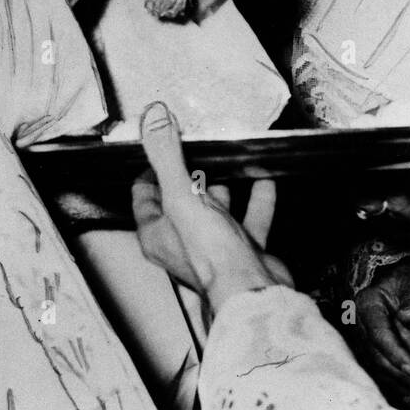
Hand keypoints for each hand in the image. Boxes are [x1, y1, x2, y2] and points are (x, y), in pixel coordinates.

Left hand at [131, 101, 291, 312]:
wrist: (253, 291)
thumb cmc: (211, 255)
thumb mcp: (182, 196)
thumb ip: (167, 157)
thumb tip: (152, 118)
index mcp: (157, 233)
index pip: (144, 196)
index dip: (151, 171)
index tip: (162, 147)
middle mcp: (182, 243)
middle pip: (181, 203)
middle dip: (191, 176)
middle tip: (198, 150)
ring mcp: (213, 249)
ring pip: (216, 212)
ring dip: (224, 189)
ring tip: (232, 164)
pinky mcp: (242, 252)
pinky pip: (249, 221)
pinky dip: (257, 200)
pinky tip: (265, 182)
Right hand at [354, 256, 409, 404]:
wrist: (405, 283)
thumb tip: (408, 317)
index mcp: (367, 304)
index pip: (378, 333)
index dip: (395, 353)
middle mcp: (361, 325)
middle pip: (378, 355)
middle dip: (400, 374)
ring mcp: (366, 341)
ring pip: (380, 368)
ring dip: (400, 385)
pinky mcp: (375, 353)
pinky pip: (383, 374)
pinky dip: (397, 388)